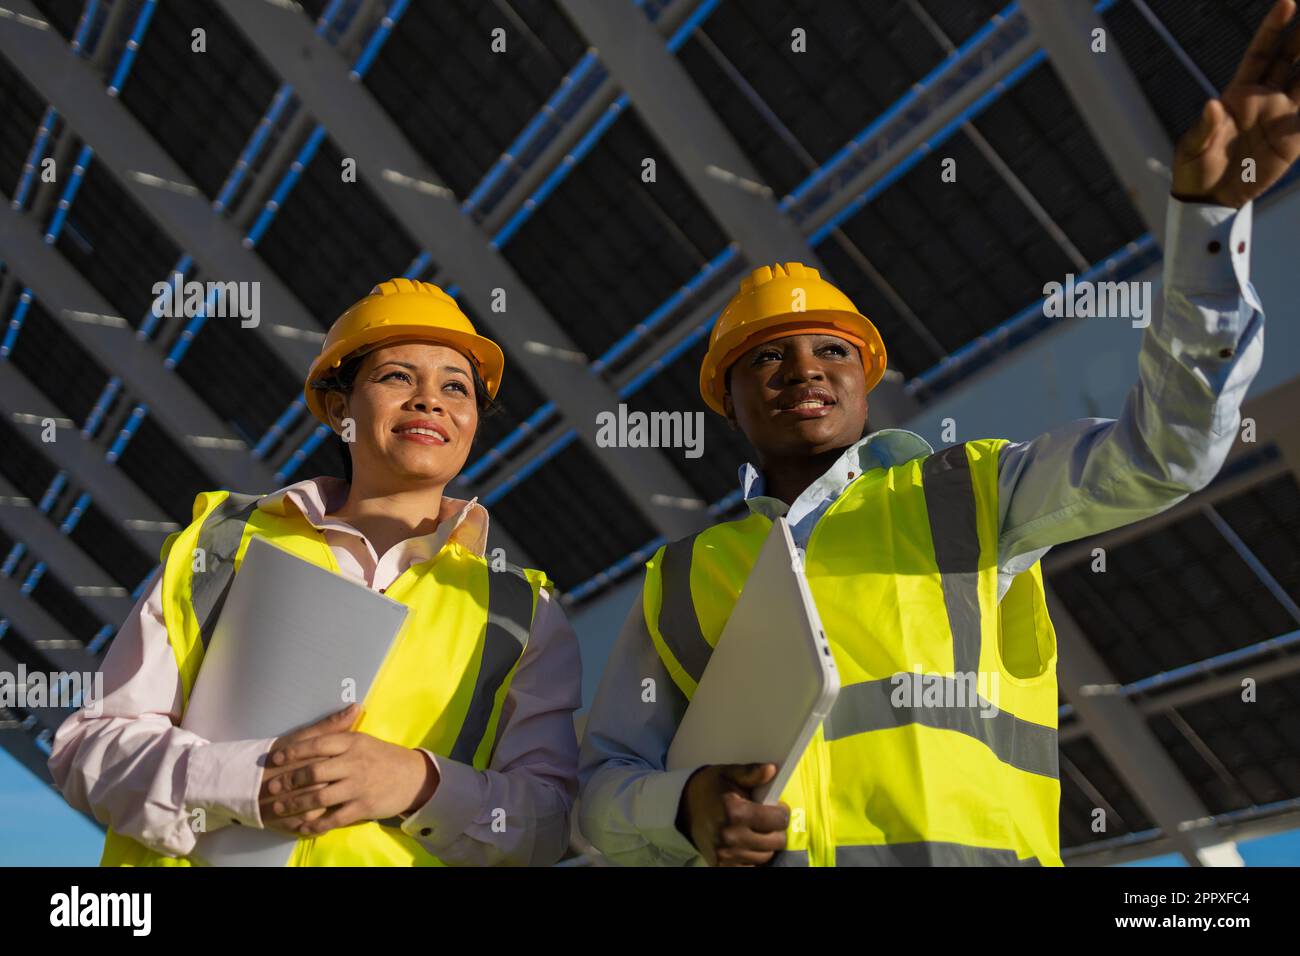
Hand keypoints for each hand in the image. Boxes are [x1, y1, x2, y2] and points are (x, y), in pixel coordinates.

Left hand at [259, 717, 437, 835]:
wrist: (414, 777)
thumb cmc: (384, 757)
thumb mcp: (365, 740)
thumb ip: (349, 728)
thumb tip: (351, 706)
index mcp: (352, 743)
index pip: (318, 744)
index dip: (294, 751)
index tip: (275, 758)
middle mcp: (353, 763)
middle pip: (314, 772)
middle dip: (289, 781)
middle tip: (271, 787)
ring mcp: (358, 786)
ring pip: (320, 797)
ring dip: (296, 804)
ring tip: (279, 808)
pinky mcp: (363, 807)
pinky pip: (334, 818)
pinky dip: (316, 824)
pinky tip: (304, 826)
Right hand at [676, 763, 788, 865]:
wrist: (684, 807)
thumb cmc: (711, 787)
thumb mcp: (729, 773)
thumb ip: (751, 773)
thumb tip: (771, 769)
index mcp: (735, 811)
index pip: (777, 820)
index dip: (782, 813)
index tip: (778, 808)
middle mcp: (731, 835)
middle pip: (775, 842)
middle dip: (777, 830)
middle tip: (769, 821)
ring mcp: (725, 853)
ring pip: (764, 856)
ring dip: (765, 845)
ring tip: (757, 832)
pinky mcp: (720, 864)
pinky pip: (750, 867)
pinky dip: (752, 858)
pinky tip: (747, 845)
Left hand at [1171, 0, 1299, 207]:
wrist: (1209, 199)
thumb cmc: (1194, 169)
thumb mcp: (1192, 149)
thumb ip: (1204, 128)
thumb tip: (1212, 105)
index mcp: (1239, 93)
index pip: (1261, 53)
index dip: (1274, 28)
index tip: (1288, 3)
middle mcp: (1265, 99)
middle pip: (1291, 59)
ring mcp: (1282, 116)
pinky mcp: (1293, 139)